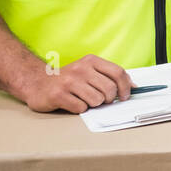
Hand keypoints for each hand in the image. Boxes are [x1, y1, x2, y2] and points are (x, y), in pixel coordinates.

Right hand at [19, 54, 133, 113]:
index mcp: (91, 61)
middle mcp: (80, 69)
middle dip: (108, 99)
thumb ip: (110, 76)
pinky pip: (81, 108)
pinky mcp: (58, 95)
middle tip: (100, 99)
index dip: (126, 87)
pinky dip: (79, 109)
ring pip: (97, 101)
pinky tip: (72, 102)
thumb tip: (134, 87)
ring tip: (83, 99)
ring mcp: (69, 82)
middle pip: (109, 89)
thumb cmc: (68, 79)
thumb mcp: (89, 71)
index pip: (118, 72)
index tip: (125, 96)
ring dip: (93, 104)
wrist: (36, 82)